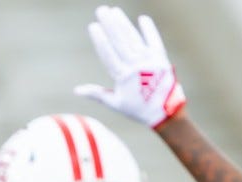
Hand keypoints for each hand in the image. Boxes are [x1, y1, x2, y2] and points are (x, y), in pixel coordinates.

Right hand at [74, 6, 185, 128]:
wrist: (165, 112)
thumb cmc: (137, 109)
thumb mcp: (115, 103)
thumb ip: (97, 93)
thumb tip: (76, 90)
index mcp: (123, 76)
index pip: (109, 54)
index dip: (100, 39)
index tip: (93, 26)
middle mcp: (136, 65)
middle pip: (120, 41)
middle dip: (110, 24)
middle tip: (101, 10)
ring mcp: (149, 60)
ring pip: (133, 37)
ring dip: (124, 23)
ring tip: (115, 11)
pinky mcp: (161, 58)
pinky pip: (154, 40)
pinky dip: (149, 29)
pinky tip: (142, 19)